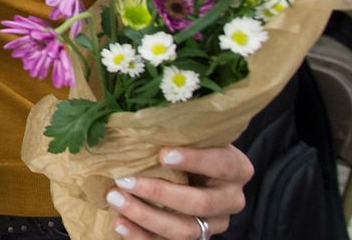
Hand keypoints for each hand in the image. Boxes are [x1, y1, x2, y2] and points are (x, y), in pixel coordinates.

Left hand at [105, 146, 252, 238]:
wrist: (198, 173)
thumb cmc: (191, 146)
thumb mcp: (193, 136)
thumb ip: (177, 133)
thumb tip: (138, 123)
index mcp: (236, 168)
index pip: (221, 164)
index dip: (194, 160)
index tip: (162, 154)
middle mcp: (231, 199)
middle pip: (200, 203)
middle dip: (159, 193)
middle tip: (124, 180)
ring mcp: (214, 224)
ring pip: (184, 230)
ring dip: (145, 216)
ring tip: (115, 199)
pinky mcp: (197, 239)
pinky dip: (142, 236)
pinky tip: (120, 224)